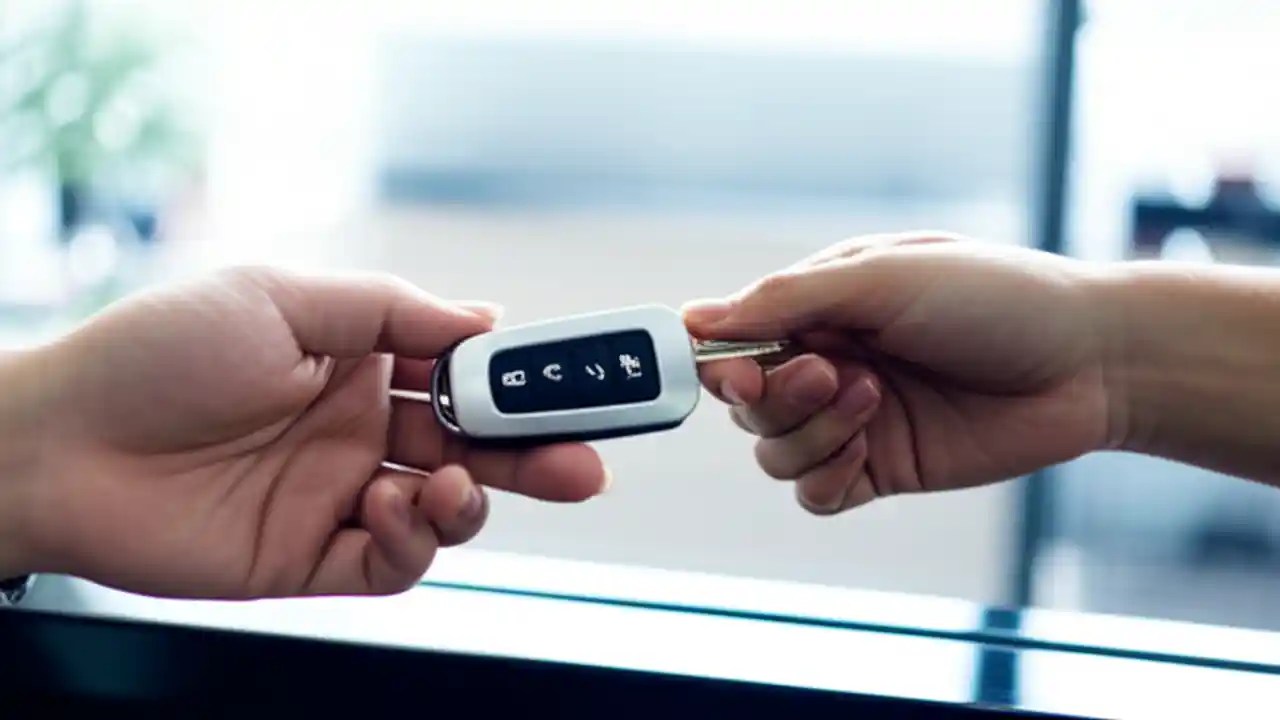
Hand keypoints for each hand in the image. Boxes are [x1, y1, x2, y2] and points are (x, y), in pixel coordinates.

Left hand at [5, 267, 606, 597]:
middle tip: (585, 463)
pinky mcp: (313, 556)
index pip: (466, 370)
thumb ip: (391, 310)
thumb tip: (485, 318)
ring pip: (447, 509)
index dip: (524, 379)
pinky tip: (391, 506)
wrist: (58, 446)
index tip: (578, 383)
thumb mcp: (279, 297)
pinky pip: (393, 562)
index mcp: (359, 361)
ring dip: (473, 500)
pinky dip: (414, 541)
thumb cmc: (156, 354)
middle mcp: (360, 428)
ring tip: (451, 485)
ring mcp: (340, 494)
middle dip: (536, 453)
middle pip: (476, 446)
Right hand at [683, 234, 1114, 514]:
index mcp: (820, 307)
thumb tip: (695, 319)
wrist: (1089, 360)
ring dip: (809, 433)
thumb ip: (785, 300)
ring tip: (872, 398)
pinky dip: (824, 478)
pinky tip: (864, 453)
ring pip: (773, 453)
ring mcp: (854, 419)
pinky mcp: (884, 468)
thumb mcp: (882, 277)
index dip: (720, 363)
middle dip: (775, 397)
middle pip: (746, 405)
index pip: (734, 342)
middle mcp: (827, 362)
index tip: (734, 371)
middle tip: (832, 372)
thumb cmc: (991, 296)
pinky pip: (816, 494)